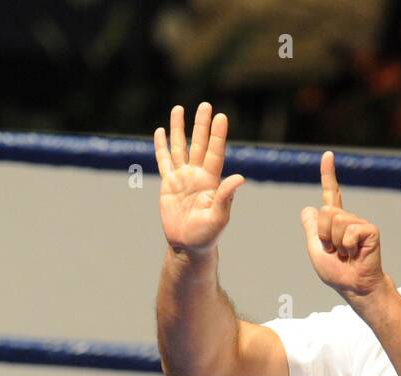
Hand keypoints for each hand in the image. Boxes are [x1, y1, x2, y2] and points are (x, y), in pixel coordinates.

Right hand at [154, 102, 244, 255]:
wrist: (188, 245)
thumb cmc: (207, 235)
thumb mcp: (219, 217)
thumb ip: (226, 197)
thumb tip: (239, 178)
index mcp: (211, 181)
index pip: (215, 152)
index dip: (218, 135)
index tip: (220, 116)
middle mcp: (197, 175)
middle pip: (199, 144)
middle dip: (201, 125)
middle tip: (204, 105)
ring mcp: (182, 177)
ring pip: (179, 147)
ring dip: (179, 129)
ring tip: (178, 109)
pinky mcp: (168, 184)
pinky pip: (164, 161)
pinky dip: (161, 146)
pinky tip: (160, 131)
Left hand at [300, 151, 388, 299]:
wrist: (354, 285)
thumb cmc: (337, 272)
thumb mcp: (316, 250)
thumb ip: (312, 229)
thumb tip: (307, 209)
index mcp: (334, 222)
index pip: (330, 193)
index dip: (328, 174)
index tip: (328, 155)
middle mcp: (347, 218)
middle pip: (325, 212)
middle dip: (323, 235)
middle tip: (335, 251)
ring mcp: (359, 222)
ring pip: (335, 221)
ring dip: (335, 243)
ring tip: (345, 254)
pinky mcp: (369, 230)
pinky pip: (348, 231)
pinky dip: (346, 247)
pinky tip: (355, 254)